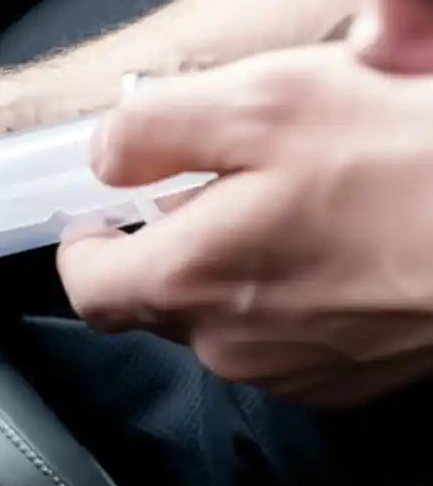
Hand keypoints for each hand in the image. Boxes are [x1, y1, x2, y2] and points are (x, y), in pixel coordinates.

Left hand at [58, 43, 432, 407]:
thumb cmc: (407, 169)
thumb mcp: (262, 104)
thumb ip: (154, 130)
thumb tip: (105, 157)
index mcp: (188, 280)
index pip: (87, 288)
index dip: (85, 247)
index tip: (99, 218)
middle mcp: (227, 344)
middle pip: (155, 302)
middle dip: (169, 247)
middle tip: (213, 192)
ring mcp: (287, 371)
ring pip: (221, 322)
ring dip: (234, 271)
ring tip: (291, 212)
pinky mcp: (344, 382)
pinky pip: (282, 341)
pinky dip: (289, 297)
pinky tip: (336, 249)